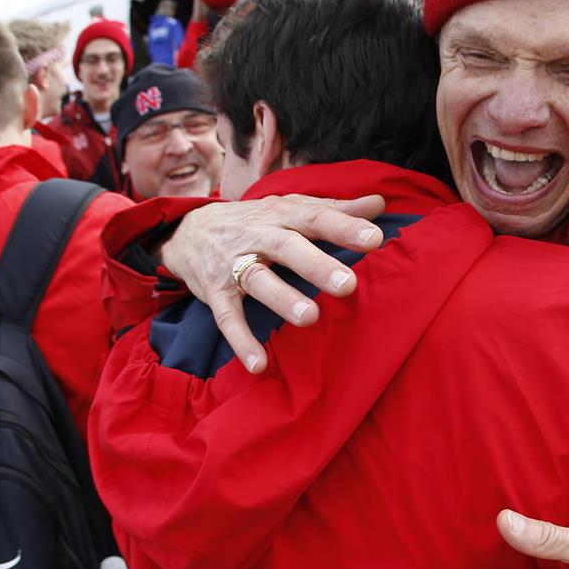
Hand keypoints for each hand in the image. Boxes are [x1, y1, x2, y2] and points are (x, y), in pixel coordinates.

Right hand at [159, 194, 386, 372]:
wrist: (190, 230)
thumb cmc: (255, 221)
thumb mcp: (290, 208)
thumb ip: (334, 209)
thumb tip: (378, 204)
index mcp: (282, 215)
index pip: (316, 217)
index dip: (344, 227)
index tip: (374, 239)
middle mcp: (258, 236)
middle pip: (288, 247)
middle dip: (316, 265)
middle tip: (347, 284)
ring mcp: (234, 264)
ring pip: (258, 279)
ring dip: (282, 299)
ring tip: (309, 318)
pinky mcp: (215, 292)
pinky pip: (227, 317)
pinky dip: (241, 340)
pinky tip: (258, 364)